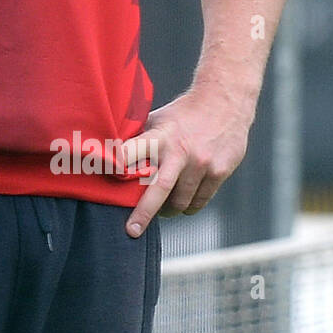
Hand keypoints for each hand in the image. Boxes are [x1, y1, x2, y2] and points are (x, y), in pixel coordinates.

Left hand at [121, 92, 251, 237]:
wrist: (224, 102)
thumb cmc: (182, 114)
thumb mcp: (157, 120)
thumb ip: (139, 140)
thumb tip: (110, 157)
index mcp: (160, 135)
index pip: (134, 149)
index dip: (119, 161)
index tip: (107, 172)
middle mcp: (181, 151)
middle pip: (160, 188)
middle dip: (144, 212)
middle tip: (131, 230)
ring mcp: (202, 163)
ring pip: (181, 202)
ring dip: (169, 211)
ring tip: (162, 210)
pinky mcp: (219, 172)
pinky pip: (200, 201)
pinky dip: (188, 207)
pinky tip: (182, 203)